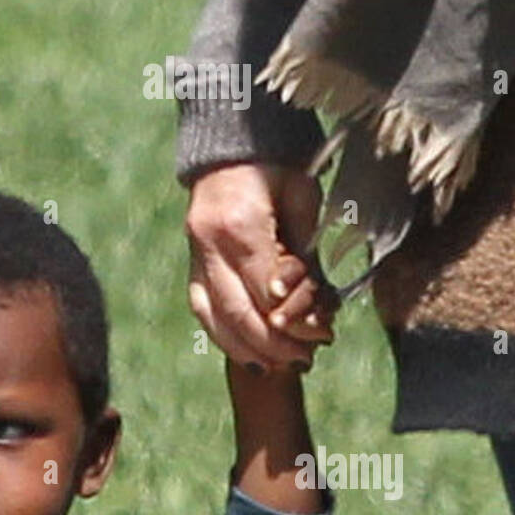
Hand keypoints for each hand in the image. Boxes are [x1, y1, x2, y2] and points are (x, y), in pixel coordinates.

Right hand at [185, 162, 335, 370]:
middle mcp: (210, 245)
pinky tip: (251, 356)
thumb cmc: (276, 167)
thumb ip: (303, 249)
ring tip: (281, 366)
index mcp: (240, 222)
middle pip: (238, 311)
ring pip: (215, 320)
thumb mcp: (303, 197)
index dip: (292, 316)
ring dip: (249, 350)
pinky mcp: (192, 267)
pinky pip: (204, 313)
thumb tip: (311, 301)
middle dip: (274, 343)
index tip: (322, 333)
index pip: (265, 287)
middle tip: (306, 358)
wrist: (231, 149)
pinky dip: (227, 340)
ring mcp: (196, 258)